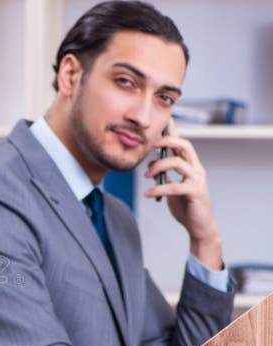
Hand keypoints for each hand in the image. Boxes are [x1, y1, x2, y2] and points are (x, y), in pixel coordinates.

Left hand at [143, 119, 222, 269]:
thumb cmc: (185, 205)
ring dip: (158, 166)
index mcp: (191, 165)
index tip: (164, 119)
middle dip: (166, 141)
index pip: (182, 143)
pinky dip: (158, 188)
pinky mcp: (195, 192)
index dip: (173, 131)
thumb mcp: (171, 186)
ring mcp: (197, 179)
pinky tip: (147, 194)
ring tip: (146, 176)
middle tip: (149, 146)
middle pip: (184, 145)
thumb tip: (150, 163)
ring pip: (178, 162)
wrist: (198, 226)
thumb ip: (164, 174)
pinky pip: (175, 186)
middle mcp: (196, 169)